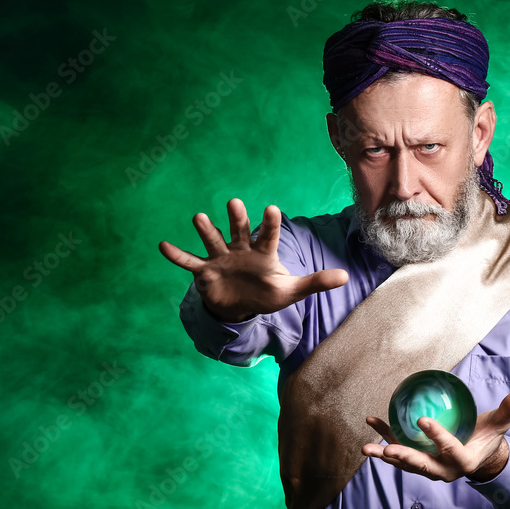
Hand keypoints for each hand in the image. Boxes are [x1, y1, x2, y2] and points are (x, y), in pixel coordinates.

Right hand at [159, 198, 347, 320]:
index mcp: (263, 252)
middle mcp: (241, 249)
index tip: (272, 209)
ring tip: (198, 217)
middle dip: (237, 218)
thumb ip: (316, 281)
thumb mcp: (292, 290)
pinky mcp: (205, 271)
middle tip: (234, 203)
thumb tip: (346, 277)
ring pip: (213, 240)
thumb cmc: (266, 293)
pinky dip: (177, 255)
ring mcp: (221, 258)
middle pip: (239, 230)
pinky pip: (190, 262)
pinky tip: (163, 245)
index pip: (268, 235)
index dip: (270, 224)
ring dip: (206, 230)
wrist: (241, 305)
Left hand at [362, 390, 509, 482]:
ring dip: (385, 454)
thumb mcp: (500, 424)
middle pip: (422, 465)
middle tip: (388, 449)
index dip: (437, 437)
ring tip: (366, 447)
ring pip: (405, 463)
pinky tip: (373, 422)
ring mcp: (429, 469)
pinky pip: (399, 451)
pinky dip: (385, 438)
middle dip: (404, 458)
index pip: (450, 450)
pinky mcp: (419, 462)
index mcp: (464, 462)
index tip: (422, 420)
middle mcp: (444, 471)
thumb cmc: (489, 436)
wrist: (479, 456)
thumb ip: (508, 410)